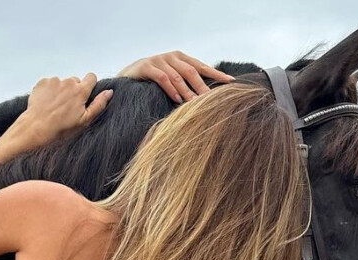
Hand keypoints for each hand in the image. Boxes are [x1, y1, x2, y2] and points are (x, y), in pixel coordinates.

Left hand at [5, 73, 112, 148]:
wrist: (36, 128)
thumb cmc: (61, 128)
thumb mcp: (84, 120)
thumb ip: (99, 104)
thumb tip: (109, 92)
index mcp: (81, 91)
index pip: (91, 77)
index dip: (89, 85)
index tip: (84, 95)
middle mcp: (68, 82)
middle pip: (75, 81)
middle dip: (73, 90)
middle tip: (68, 106)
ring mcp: (54, 81)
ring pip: (62, 83)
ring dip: (60, 91)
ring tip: (55, 107)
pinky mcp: (42, 83)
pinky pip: (49, 84)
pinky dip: (49, 91)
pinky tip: (47, 103)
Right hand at [118, 51, 234, 102]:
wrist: (126, 77)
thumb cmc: (153, 81)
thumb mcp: (171, 78)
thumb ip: (186, 82)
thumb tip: (207, 97)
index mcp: (180, 58)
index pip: (201, 66)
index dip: (216, 74)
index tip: (230, 82)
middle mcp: (171, 56)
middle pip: (191, 71)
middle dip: (202, 86)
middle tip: (211, 100)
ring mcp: (158, 60)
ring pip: (177, 76)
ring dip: (187, 92)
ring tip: (195, 104)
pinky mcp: (146, 66)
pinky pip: (162, 78)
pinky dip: (171, 89)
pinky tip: (177, 99)